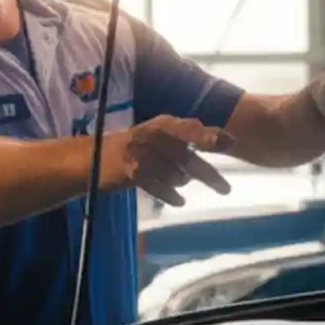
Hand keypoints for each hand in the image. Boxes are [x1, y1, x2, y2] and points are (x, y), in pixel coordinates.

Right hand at [108, 116, 235, 206]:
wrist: (93, 157)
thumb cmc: (136, 147)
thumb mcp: (162, 135)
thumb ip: (192, 137)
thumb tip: (229, 140)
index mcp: (163, 124)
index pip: (190, 128)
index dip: (210, 136)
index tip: (231, 143)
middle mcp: (153, 136)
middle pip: (187, 157)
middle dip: (208, 175)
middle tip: (226, 190)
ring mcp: (142, 154)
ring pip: (175, 175)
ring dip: (180, 182)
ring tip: (176, 183)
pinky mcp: (131, 171)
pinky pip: (159, 187)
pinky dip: (170, 195)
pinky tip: (178, 200)